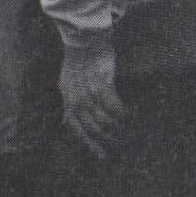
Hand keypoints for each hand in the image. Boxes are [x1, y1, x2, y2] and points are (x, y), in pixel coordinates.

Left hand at [59, 33, 126, 159]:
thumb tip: (65, 121)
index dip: (90, 145)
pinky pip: (115, 107)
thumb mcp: (66, 84)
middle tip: (121, 143)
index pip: (77, 130)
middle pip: (93, 129)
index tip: (103, 156)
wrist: (85, 40)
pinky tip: (130, 115)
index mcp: (68, 100)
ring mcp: (89, 94)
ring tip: (128, 130)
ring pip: (105, 120)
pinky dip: (123, 113)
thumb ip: (69, 104)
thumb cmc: (79, 61)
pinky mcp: (102, 85)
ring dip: (118, 127)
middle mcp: (77, 100)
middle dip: (109, 139)